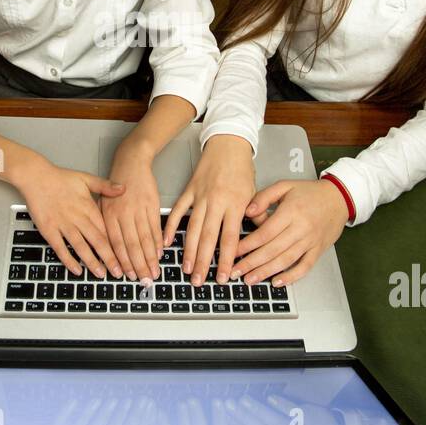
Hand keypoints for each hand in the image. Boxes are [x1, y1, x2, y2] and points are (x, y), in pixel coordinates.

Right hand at [15, 156, 126, 277]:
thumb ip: (105, 186)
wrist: (36, 177)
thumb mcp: (86, 178)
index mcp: (88, 208)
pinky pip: (60, 248)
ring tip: (101, 274)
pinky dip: (68, 260)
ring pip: (81, 247)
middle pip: (97, 241)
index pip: (107, 230)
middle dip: (109, 258)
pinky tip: (76, 270)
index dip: (116, 245)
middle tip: (118, 272)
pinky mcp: (49, 230)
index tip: (125, 256)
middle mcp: (78, 218)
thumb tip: (123, 189)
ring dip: (92, 262)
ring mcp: (63, 225)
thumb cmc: (60, 178)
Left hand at [99, 141, 163, 280]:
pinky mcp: (152, 205)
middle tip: (144, 280)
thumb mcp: (103, 201)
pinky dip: (159, 242)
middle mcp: (124, 214)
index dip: (122, 261)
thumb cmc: (116, 184)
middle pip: (132, 245)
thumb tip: (106, 248)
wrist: (131, 162)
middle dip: (139, 265)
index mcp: (109, 215)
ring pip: (145, 239)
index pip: (116, 243)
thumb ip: (105, 224)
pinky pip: (155, 227)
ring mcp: (139, 210)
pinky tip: (160, 253)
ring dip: (150, 258)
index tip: (126, 276)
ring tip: (154, 272)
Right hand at [164, 134, 255, 287]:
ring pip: (192, 228)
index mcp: (235, 203)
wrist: (228, 143)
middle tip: (199, 281)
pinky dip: (171, 226)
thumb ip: (255, 216)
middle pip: (208, 237)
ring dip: (189, 250)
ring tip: (186, 268)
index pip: (230, 238)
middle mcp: (217, 201)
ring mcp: (200, 196)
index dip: (227, 260)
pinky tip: (167, 242)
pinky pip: (178, 211)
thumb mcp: (255, 192)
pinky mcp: (189, 190)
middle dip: (203, 262)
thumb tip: (258, 238)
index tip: (224, 277)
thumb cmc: (241, 168)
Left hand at [230, 179, 348, 286]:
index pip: (265, 232)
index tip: (233, 252)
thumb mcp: (285, 186)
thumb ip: (264, 197)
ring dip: (266, 272)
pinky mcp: (318, 250)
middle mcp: (301, 228)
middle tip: (235, 272)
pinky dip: (291, 277)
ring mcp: (311, 241)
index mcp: (291, 211)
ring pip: (286, 260)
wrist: (339, 198)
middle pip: (272, 249)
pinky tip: (277, 282)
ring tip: (250, 280)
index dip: (248, 244)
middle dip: (251, 263)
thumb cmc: (310, 192)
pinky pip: (304, 267)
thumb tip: (248, 212)